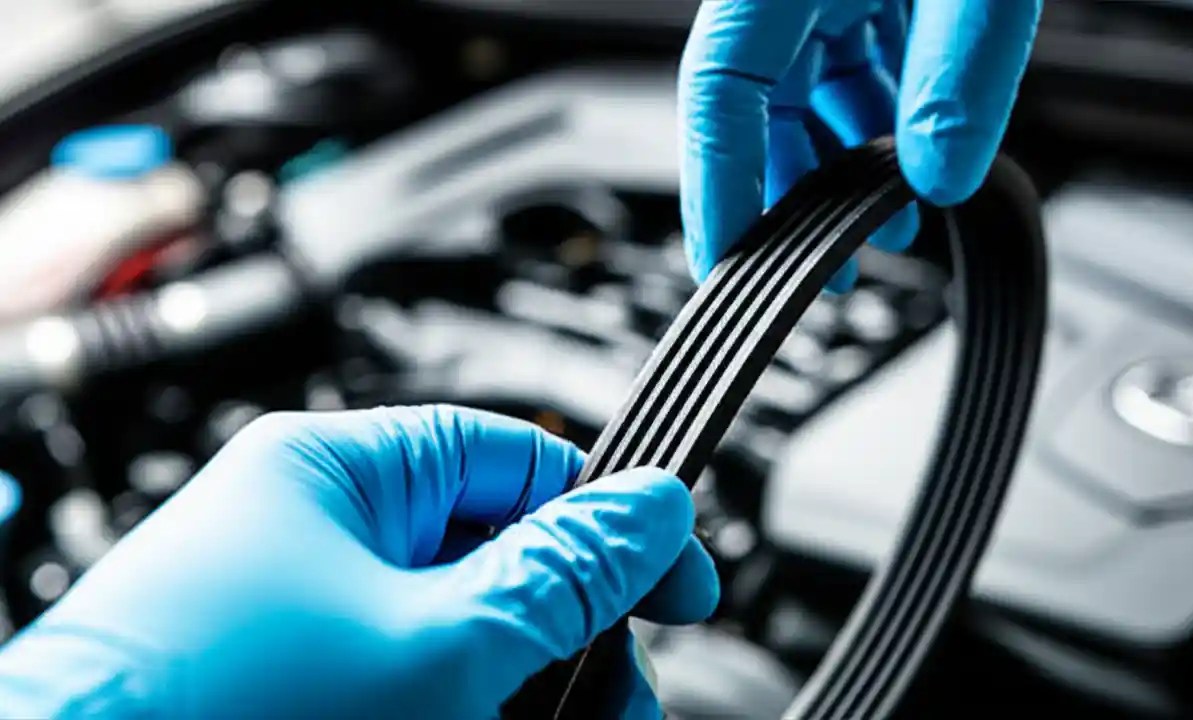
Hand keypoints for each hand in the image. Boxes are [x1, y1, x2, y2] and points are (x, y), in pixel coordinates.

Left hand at [0, 406, 717, 718]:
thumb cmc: (224, 717)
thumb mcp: (441, 641)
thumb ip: (564, 572)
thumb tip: (658, 508)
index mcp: (338, 474)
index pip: (515, 460)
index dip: (610, 517)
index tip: (680, 583)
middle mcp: (316, 536)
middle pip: (498, 557)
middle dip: (576, 631)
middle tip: (627, 699)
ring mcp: (302, 621)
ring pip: (462, 634)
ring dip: (532, 685)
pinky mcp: (293, 688)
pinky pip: (414, 680)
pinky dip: (471, 709)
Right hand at [679, 0, 1041, 291]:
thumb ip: (958, 72)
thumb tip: (939, 174)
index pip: (719, 89)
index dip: (716, 184)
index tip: (729, 261)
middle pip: (756, 105)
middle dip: (795, 195)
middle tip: (828, 266)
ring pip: (806, 92)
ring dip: (846, 164)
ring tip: (893, 224)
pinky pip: (849, 64)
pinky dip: (876, 121)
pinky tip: (911, 161)